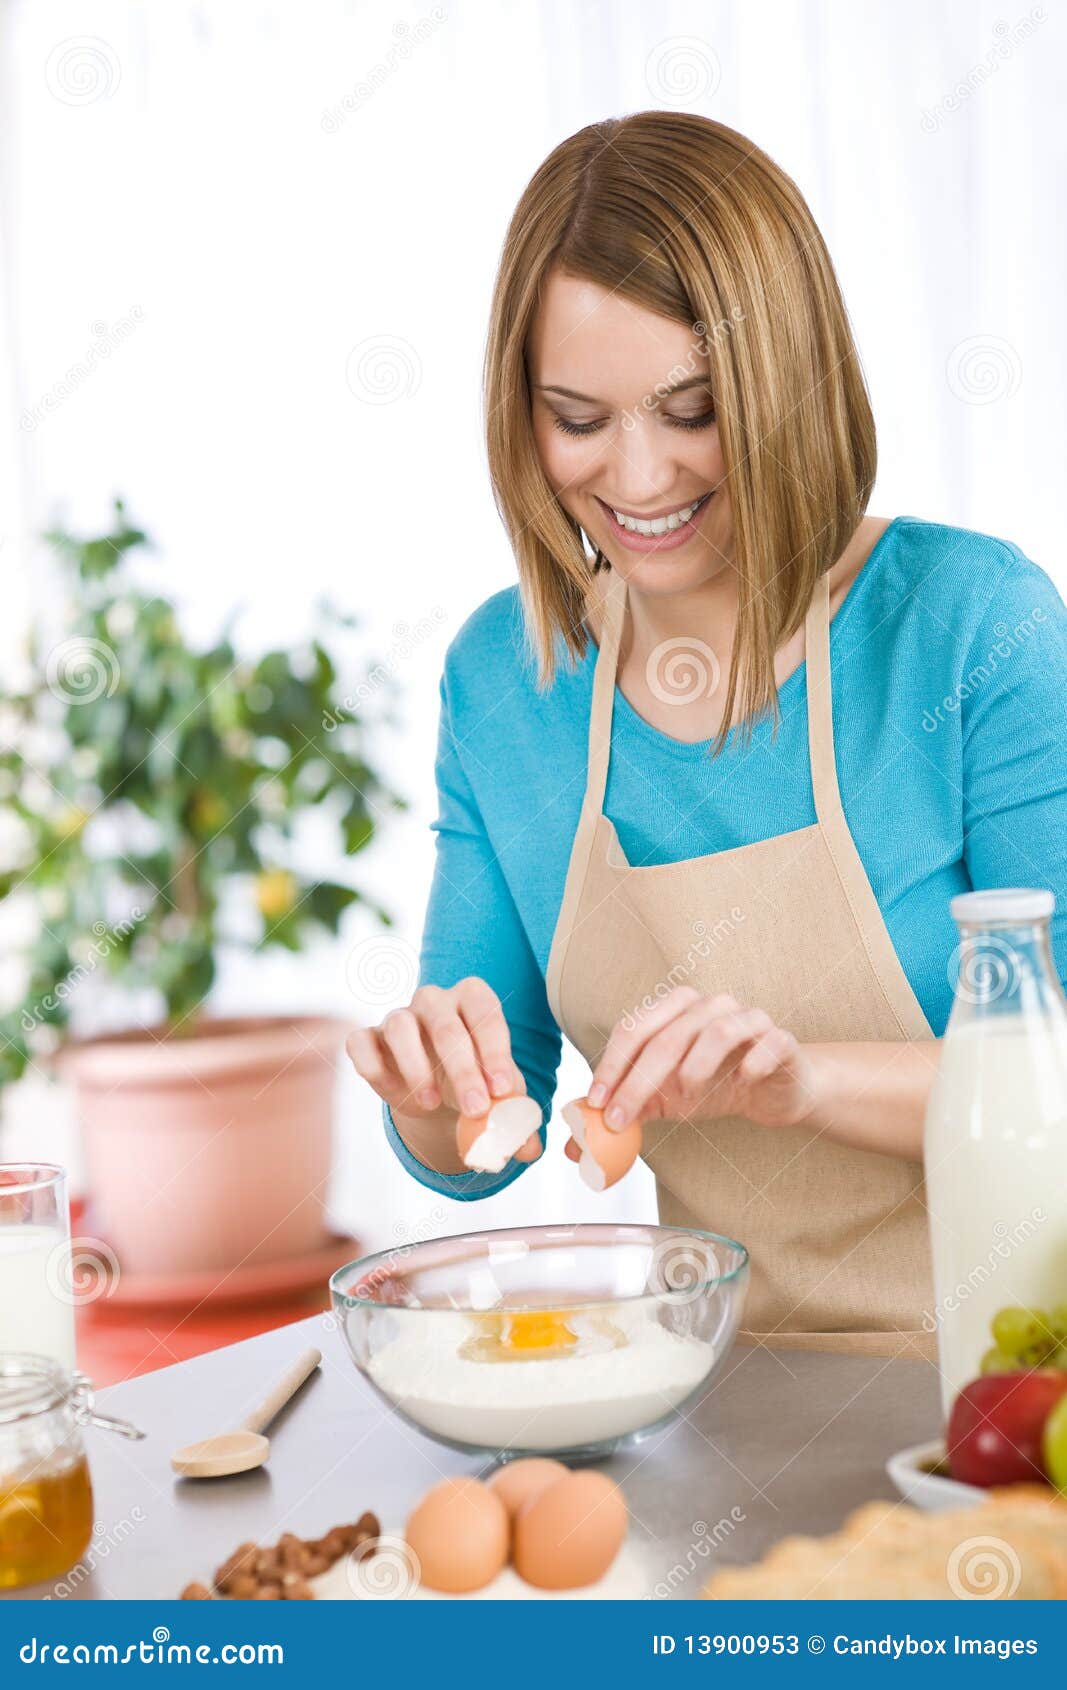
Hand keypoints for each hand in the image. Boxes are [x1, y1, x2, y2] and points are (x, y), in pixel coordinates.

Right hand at [346, 977, 541, 1162]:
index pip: (486, 1014)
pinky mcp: (368, 1037)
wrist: (435, 1090)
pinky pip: (361, 1043)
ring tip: (431, 1104)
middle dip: (462, 1070)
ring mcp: (398, 1016)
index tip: (502, 1090)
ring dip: (417, 1068)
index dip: (495, 1052)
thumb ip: (517, 1119)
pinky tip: (395, 1093)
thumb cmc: (475, 1080)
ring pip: (400, 1027)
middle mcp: (434, 1000)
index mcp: (473, 999)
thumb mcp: (499, 1095)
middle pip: (445, 1024)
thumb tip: (530, 1150)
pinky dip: (375, 1069)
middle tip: (475, 1109)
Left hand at [577, 987, 816, 1137]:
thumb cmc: (715, 1086)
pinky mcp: (781, 1038)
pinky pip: (768, 1043)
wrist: (773, 1091)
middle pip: (668, 1035)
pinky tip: (742, 1082)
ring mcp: (749, 1018)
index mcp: (676, 1008)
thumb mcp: (664, 1100)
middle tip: (620, 1117)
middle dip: (638, 1080)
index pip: (635, 1028)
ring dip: (694, 1068)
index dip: (611, 1065)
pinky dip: (752, 1064)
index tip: (595, 1103)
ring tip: (686, 1096)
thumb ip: (627, 1110)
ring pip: (717, 1031)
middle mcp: (711, 1005)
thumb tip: (578, 1147)